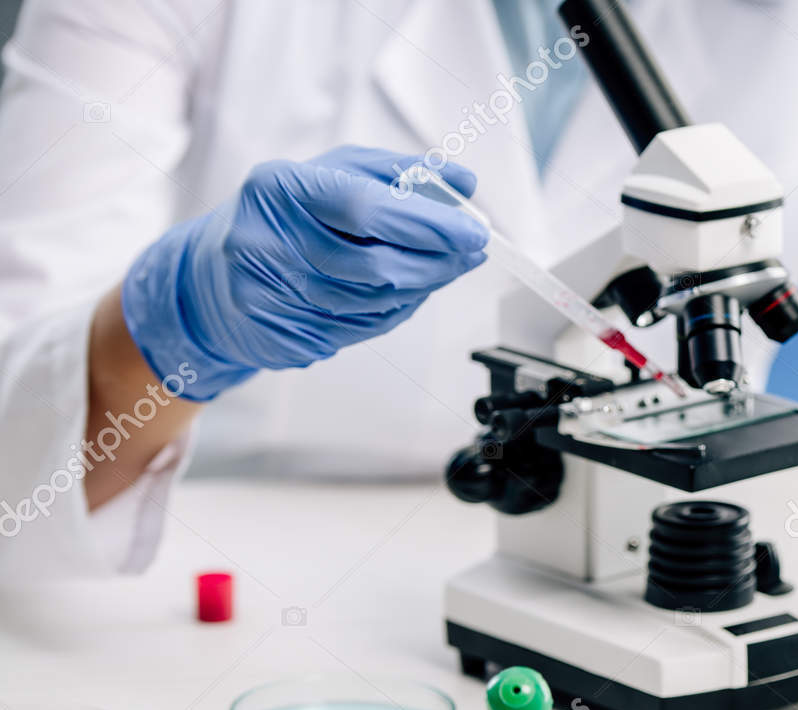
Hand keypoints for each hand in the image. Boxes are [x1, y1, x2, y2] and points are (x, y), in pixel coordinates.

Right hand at [121, 145, 488, 400]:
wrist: (210, 277)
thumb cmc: (282, 215)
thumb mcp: (329, 173)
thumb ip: (398, 174)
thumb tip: (464, 185)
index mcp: (280, 187)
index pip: (367, 208)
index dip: (429, 225)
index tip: (473, 232)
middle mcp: (266, 241)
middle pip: (376, 266)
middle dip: (437, 263)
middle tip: (470, 254)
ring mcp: (268, 295)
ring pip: (373, 304)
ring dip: (421, 289)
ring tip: (439, 270)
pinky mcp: (279, 335)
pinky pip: (360, 330)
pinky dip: (393, 312)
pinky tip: (402, 294)